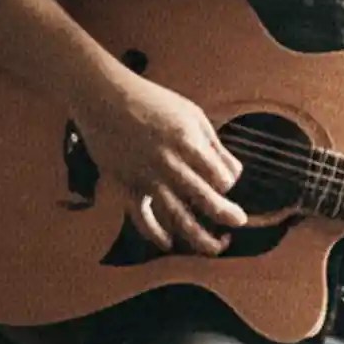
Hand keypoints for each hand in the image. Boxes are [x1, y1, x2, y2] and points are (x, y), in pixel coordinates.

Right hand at [71, 71, 246, 254]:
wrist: (103, 97)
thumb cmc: (153, 102)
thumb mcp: (193, 115)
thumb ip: (214, 146)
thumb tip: (233, 174)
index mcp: (188, 143)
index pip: (221, 176)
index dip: (228, 183)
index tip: (224, 181)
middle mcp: (169, 164)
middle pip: (205, 198)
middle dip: (226, 214)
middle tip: (240, 222)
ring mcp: (146, 177)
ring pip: (177, 216)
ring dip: (199, 237)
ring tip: (216, 247)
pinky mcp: (125, 185)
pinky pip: (141, 218)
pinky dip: (155, 234)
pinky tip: (168, 243)